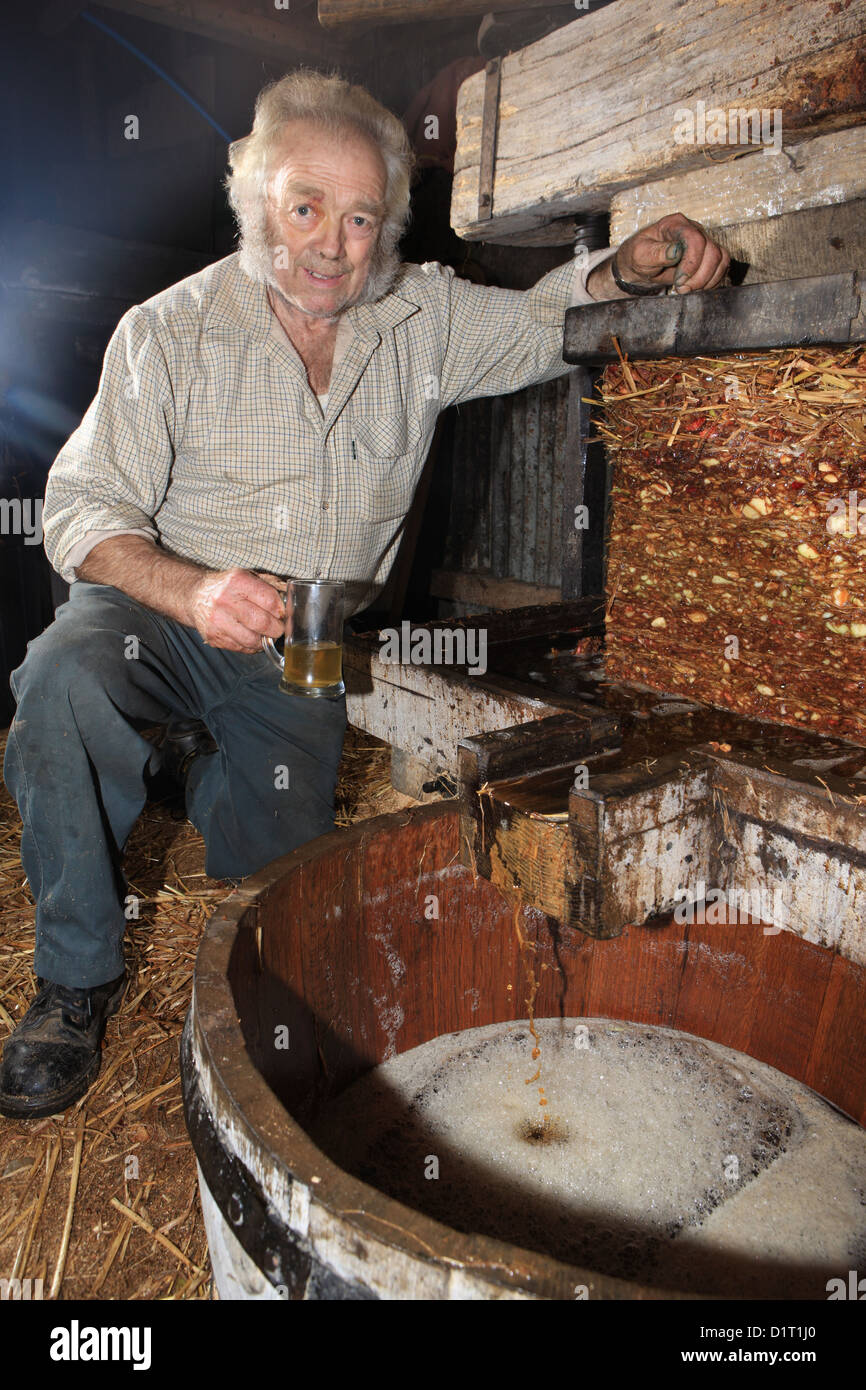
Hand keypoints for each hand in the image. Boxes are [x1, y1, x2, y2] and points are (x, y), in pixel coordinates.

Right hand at [188, 569, 284, 652]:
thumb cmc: (226, 586)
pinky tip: (250, 637)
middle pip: (262, 623)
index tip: (282, 614)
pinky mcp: (213, 637)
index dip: (280, 611)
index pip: (269, 600)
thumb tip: (290, 601)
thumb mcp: (246, 577)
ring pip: (252, 640)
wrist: (195, 595)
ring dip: (263, 640)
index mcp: (237, 582)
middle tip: (278, 628)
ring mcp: (217, 621)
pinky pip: (240, 648)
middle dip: (276, 629)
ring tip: (265, 634)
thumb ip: (268, 586)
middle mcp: (225, 600)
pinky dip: (250, 646)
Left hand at [614, 212, 729, 294]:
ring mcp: (703, 240)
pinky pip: (722, 266)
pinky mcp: (708, 254)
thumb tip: (675, 251)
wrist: (641, 264)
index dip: (691, 263)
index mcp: (675, 224)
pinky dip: (713, 280)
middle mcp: (693, 229)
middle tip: (682, 289)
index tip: (678, 281)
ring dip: (707, 280)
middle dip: (699, 276)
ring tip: (687, 289)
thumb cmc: (638, 256)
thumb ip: (656, 252)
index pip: (695, 239)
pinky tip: (697, 287)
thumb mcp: (639, 254)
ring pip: (720, 259)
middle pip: (712, 251)